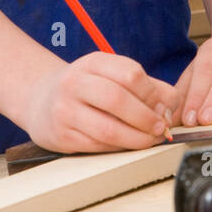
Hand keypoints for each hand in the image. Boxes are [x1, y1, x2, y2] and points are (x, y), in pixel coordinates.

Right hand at [24, 52, 178, 152]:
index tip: (163, 108)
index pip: (131, 74)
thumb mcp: (112, 75)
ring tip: (149, 140)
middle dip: (146, 118)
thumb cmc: (87, 88)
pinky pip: (98, 146)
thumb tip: (171, 108)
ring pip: (108, 130)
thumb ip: (147, 87)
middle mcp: (75, 83)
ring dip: (136, 139)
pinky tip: (127, 145)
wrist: (40, 100)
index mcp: (93, 62)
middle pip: (119, 100)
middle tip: (160, 129)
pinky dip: (119, 149)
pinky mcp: (62, 136)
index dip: (153, 94)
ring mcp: (65, 110)